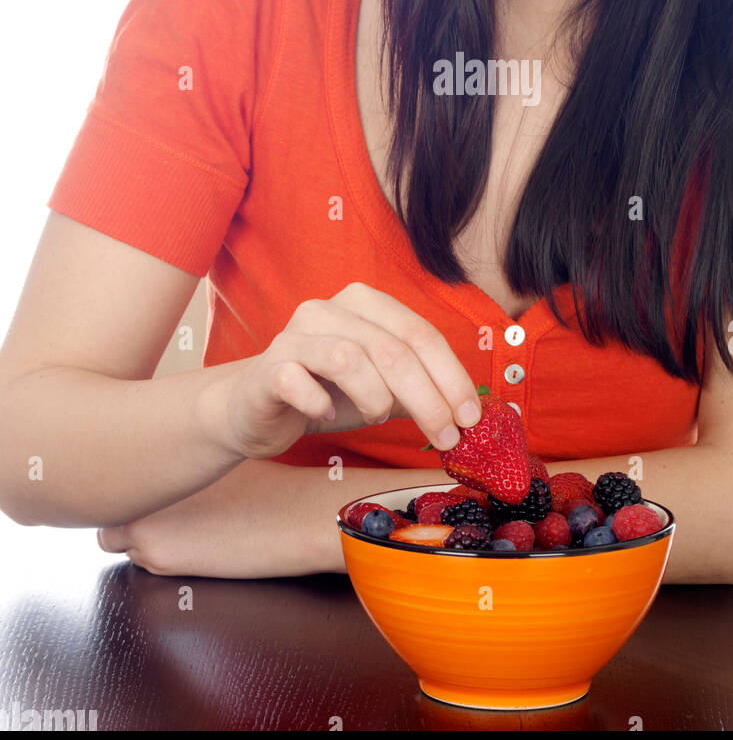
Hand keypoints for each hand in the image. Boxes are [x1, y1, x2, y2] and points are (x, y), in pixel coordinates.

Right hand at [203, 283, 483, 461]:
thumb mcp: (382, 388)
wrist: (255, 408)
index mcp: (364, 303)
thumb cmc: (326, 393)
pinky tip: (329, 415)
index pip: (421, 333)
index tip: (470, 417)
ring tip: (378, 417)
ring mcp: (294, 335)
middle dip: (428, 398)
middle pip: (393, 349)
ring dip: (377, 398)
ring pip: (351, 359)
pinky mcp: (267, 367)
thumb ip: (419, 390)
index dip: (451, 376)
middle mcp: (328, 309)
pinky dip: (323, 404)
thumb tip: (467, 413)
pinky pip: (300, 381)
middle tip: (446, 436)